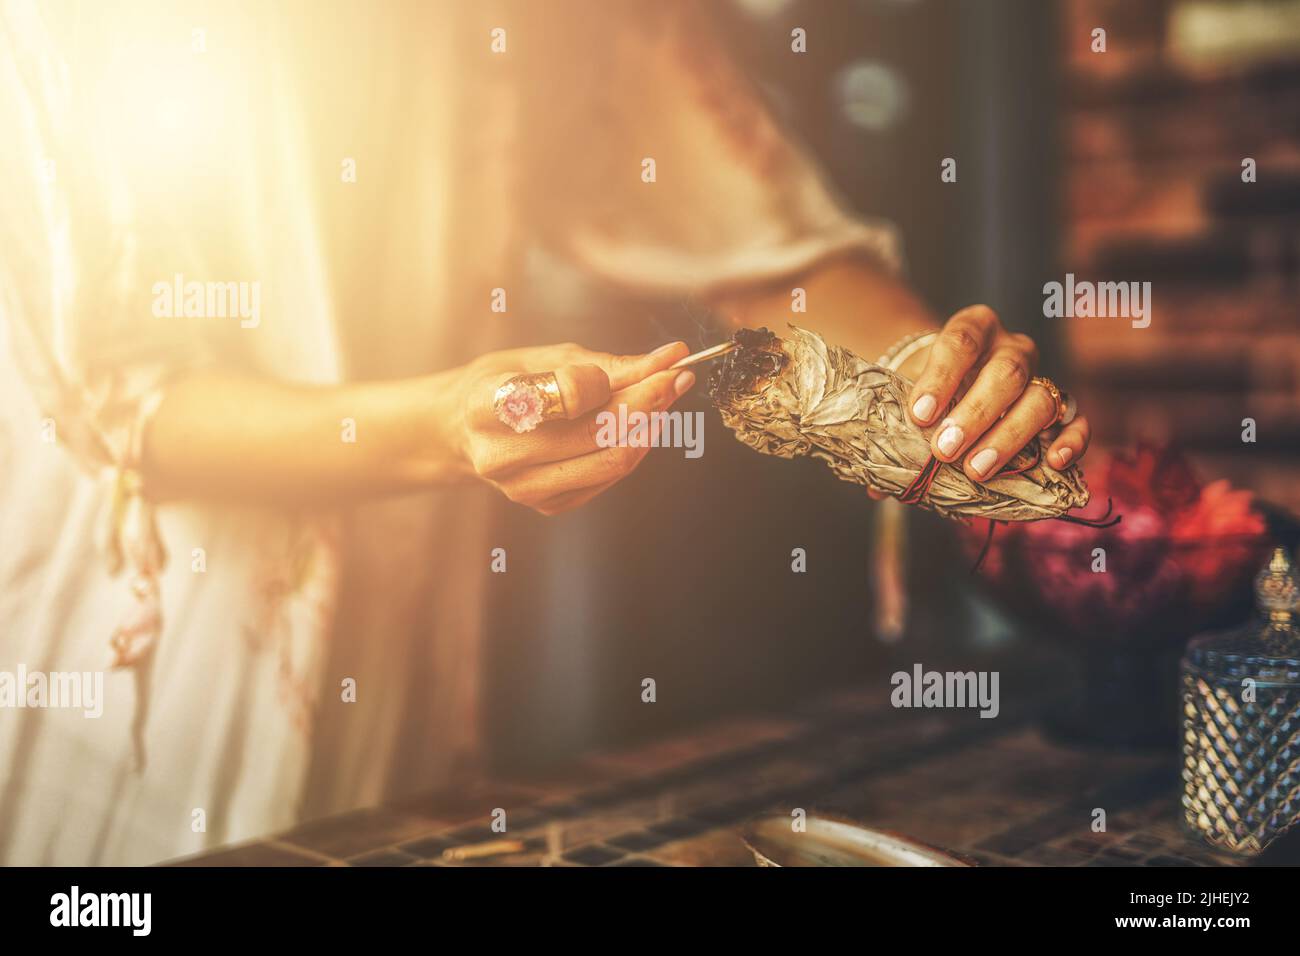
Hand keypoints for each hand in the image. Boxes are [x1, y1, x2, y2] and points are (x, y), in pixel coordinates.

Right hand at [455, 340, 692, 514]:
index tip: (659, 362)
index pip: (563, 396)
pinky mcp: (546, 505)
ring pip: (611, 460)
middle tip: (679, 376)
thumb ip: (608, 364)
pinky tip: (641, 424)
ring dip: (650, 426)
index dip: (617, 379)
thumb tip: (672, 356)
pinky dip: (634, 448)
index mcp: (487, 406)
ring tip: (666, 395)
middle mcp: (501, 454)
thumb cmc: (508, 382)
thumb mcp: (545, 358)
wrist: (465, 430)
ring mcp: (523, 488)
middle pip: (596, 432)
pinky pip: (609, 477)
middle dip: (649, 401)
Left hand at [904, 305, 1090, 480]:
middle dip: (975, 414)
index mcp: (973, 329)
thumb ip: (897, 431)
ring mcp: (1040, 376)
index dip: (941, 378)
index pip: (961, 340)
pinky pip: (1076, 419)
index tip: (920, 415)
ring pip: (1040, 398)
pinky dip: (1071, 440)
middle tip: (945, 450)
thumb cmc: (932, 394)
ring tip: (977, 469)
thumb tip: (878, 486)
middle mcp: (1011, 348)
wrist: (959, 387)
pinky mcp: (1062, 407)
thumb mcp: (911, 399)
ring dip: (1009, 436)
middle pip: (1006, 372)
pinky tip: (1053, 462)